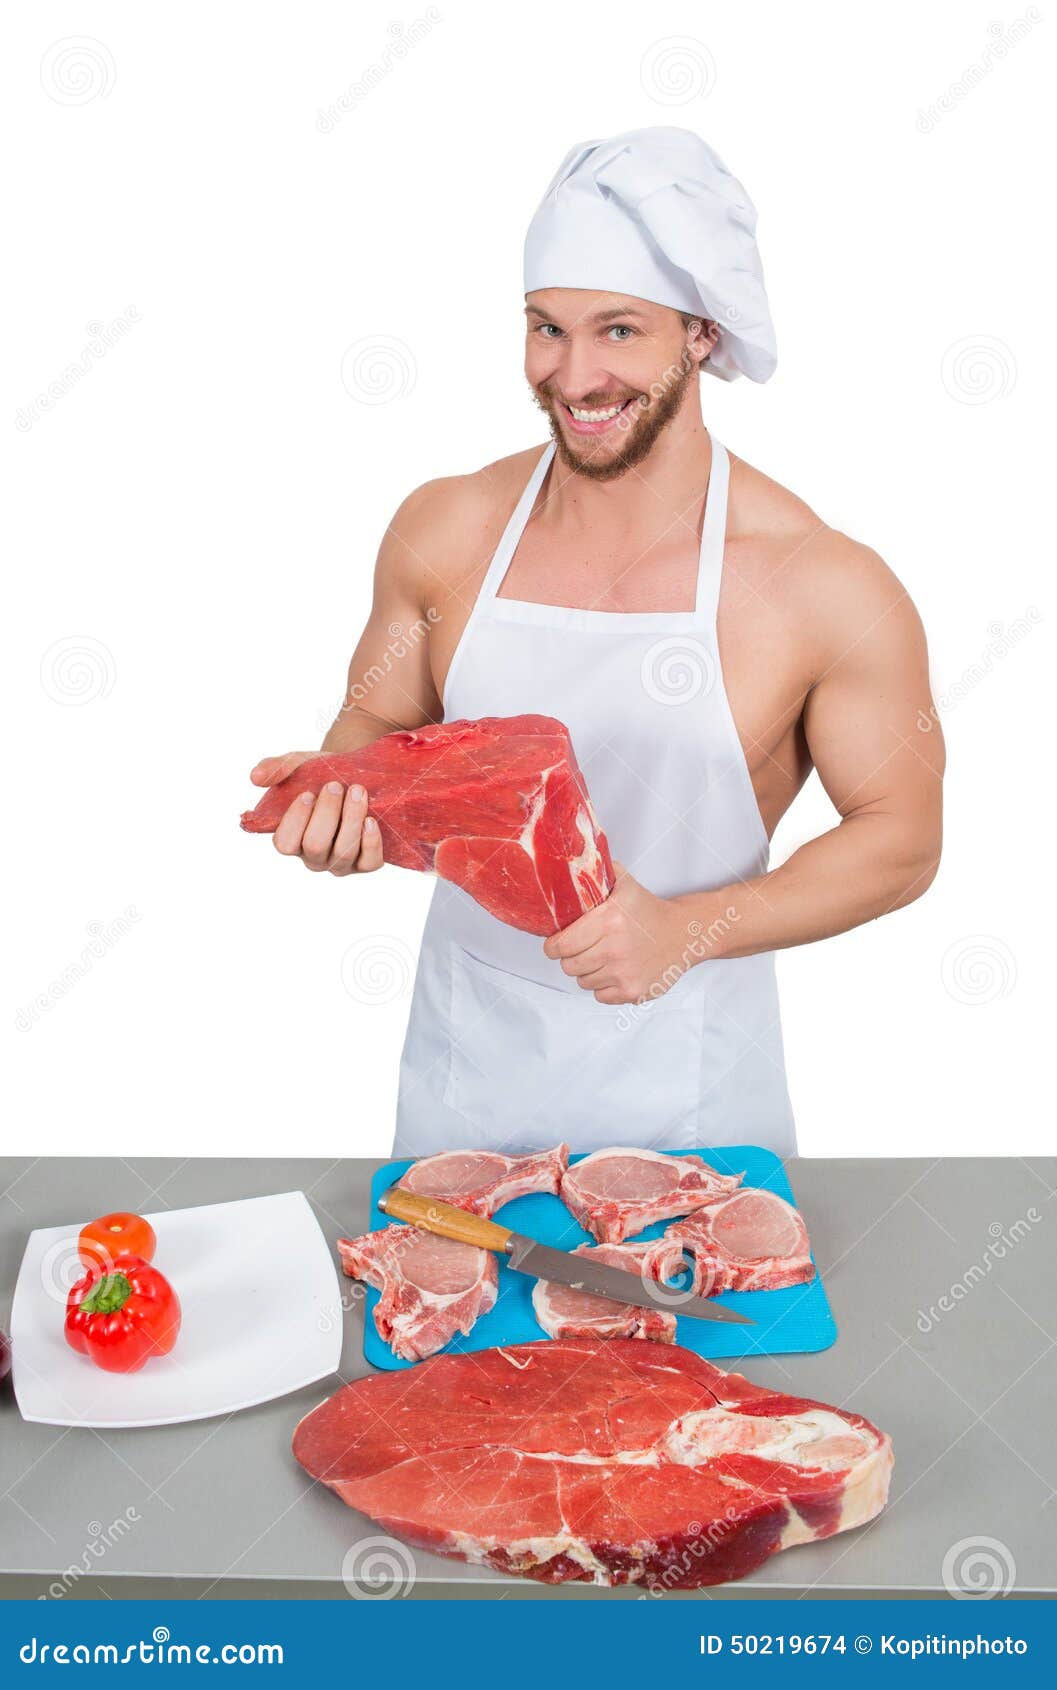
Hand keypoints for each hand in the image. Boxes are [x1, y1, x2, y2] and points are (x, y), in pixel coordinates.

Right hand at [249, 753, 383, 875]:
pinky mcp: (366, 862)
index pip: (285, 843)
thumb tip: (255, 777)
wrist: (356, 772)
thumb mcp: (297, 765)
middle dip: (327, 813)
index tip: (307, 794)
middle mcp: (314, 856)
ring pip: (343, 853)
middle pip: (315, 846)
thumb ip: (274, 769)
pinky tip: (371, 821)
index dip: (295, 820)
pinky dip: (371, 843)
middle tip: (335, 786)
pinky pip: (369, 863)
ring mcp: (340, 862)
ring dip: (351, 819)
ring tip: (358, 791)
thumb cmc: (321, 773)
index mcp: (291, 838)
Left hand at [542, 864, 695, 1004]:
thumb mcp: (625, 885)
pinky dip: (603, 986)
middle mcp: (615, 950)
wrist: (684, 934)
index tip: (555, 944)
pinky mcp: (632, 992)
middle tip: (581, 948)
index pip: (561, 945)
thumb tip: (572, 864)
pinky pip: (600, 996)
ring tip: (602, 957)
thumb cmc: (650, 911)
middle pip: (569, 966)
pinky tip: (614, 970)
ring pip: (583, 982)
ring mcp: (624, 974)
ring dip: (587, 971)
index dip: (553, 946)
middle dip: (570, 958)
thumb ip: (598, 873)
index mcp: (609, 921)